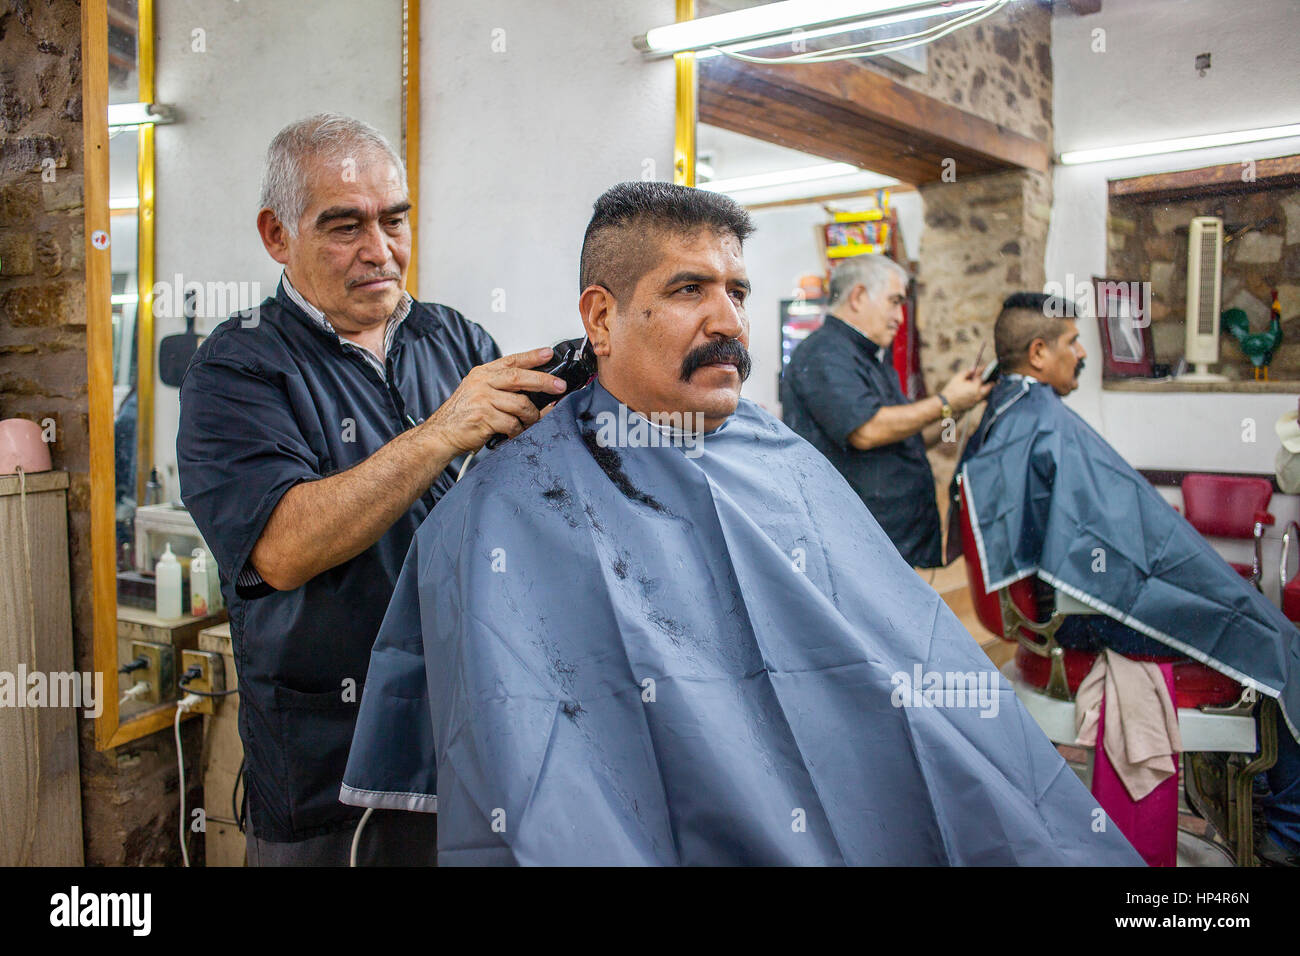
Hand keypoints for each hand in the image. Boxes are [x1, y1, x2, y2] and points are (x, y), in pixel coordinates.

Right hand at [422, 347, 567, 453]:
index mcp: (482, 374)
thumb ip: (499, 385)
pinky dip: (518, 430)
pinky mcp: (485, 418)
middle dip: (544, 381)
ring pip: (520, 404)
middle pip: (520, 377)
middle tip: (559, 386)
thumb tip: (531, 387)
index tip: (549, 354)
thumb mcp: (476, 391)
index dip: (532, 356)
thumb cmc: (461, 415)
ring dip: (530, 416)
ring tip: (530, 421)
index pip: (511, 360)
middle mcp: (482, 383)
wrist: (441, 433)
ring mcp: (483, 399)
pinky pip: (512, 423)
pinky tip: (514, 432)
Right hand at [940, 367, 993, 413]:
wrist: (946, 404)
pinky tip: (979, 391)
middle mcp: (978, 394)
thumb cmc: (951, 390)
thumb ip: (967, 372)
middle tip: (991, 377)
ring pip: (986, 394)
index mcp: (975, 386)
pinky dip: (982, 394)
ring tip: (987, 383)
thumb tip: (974, 368)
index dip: (983, 370)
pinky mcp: (974, 405)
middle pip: (989, 387)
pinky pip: (981, 399)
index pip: (982, 376)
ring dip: (987, 388)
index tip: (986, 366)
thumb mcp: (958, 378)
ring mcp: (977, 401)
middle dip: (990, 381)